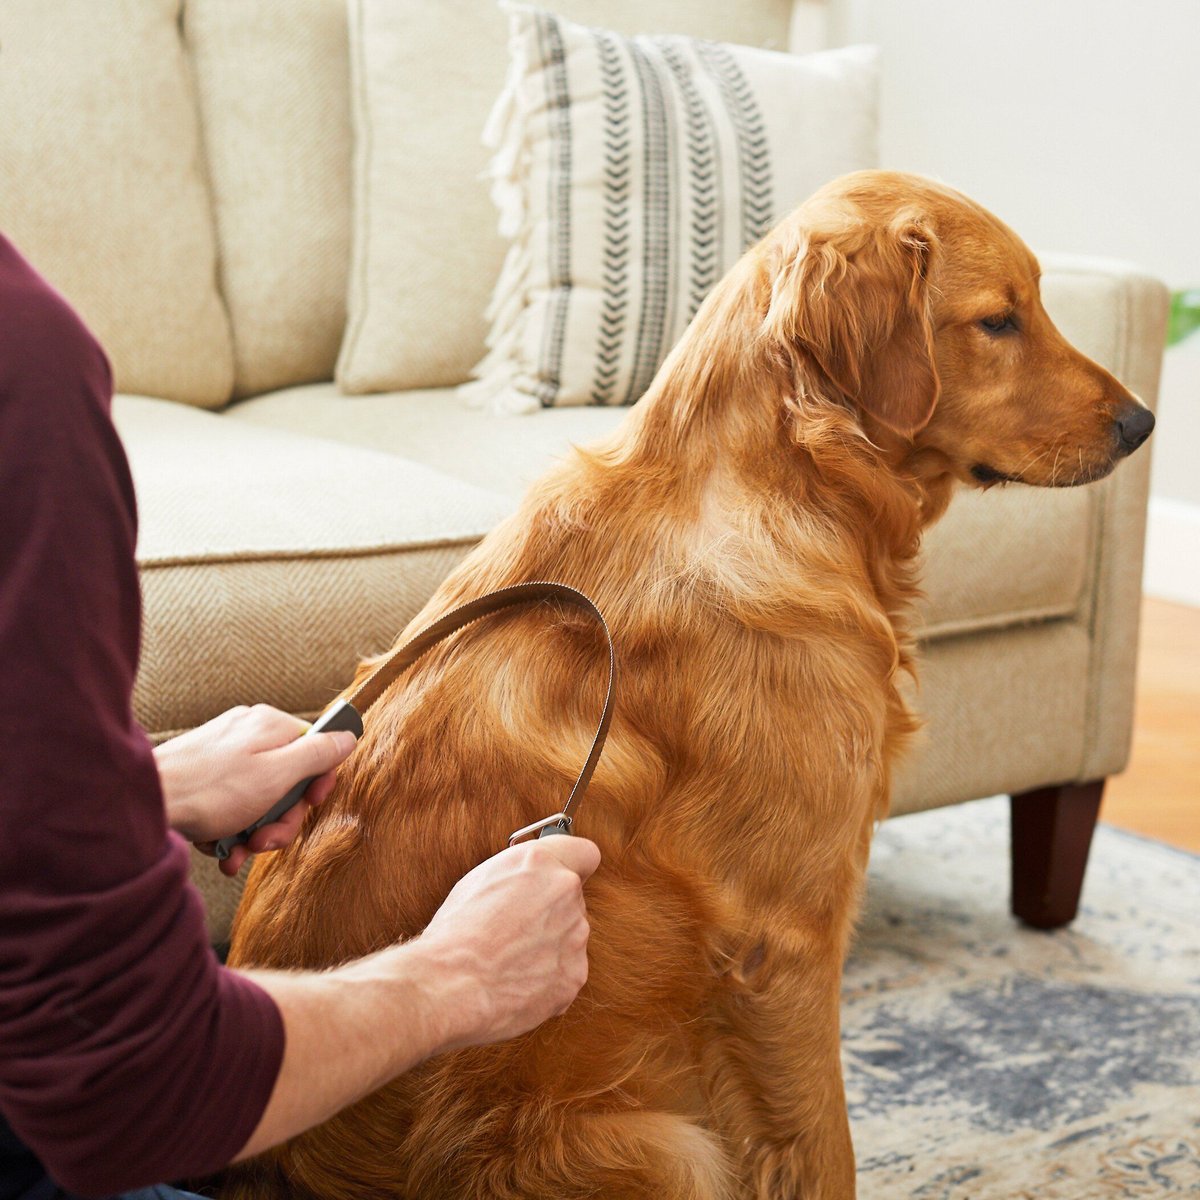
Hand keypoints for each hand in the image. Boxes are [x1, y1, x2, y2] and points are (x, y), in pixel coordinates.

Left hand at [155, 704, 357, 875]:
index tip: (308, 806)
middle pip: (287, 778)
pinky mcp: (202, 774)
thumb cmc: (210, 789)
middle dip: (280, 818)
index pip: (316, 749)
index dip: (316, 784)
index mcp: (271, 725)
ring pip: (259, 796)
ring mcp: (224, 753)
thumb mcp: (278, 775)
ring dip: (253, 830)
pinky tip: (220, 849)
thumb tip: (349, 735)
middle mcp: (249, 732)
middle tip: (264, 841)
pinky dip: (230, 828)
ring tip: (236, 852)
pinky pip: (231, 802)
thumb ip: (318, 754)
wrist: (144, 803)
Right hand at [411, 836, 600, 1050]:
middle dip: (552, 912)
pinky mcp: (575, 973)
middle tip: (517, 931)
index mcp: (540, 861)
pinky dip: (549, 978)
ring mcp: (575, 933)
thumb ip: (521, 874)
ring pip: (570, 936)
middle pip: (572, 900)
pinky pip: (566, 971)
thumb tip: (533, 880)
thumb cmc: (455, 934)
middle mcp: (565, 891)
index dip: (575, 866)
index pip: (585, 853)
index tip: (561, 880)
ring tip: (511, 961)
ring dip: (550, 946)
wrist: (450, 985)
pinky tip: (518, 982)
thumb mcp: (481, 880)